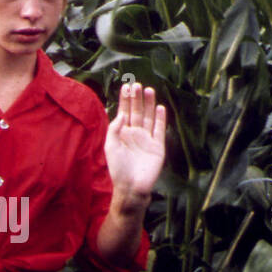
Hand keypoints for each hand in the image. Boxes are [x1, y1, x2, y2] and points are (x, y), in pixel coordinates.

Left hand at [105, 82, 166, 200]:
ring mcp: (147, 139)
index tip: (126, 86)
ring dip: (149, 104)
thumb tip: (120, 114)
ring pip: (149, 117)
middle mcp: (135, 133)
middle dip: (137, 98)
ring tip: (148, 90)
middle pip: (137, 111)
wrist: (131, 186)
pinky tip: (160, 108)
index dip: (125, 100)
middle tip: (137, 84)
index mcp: (122, 133)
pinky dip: (160, 119)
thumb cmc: (117, 168)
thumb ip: (114, 129)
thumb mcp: (110, 146)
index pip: (124, 112)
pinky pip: (159, 130)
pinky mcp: (158, 146)